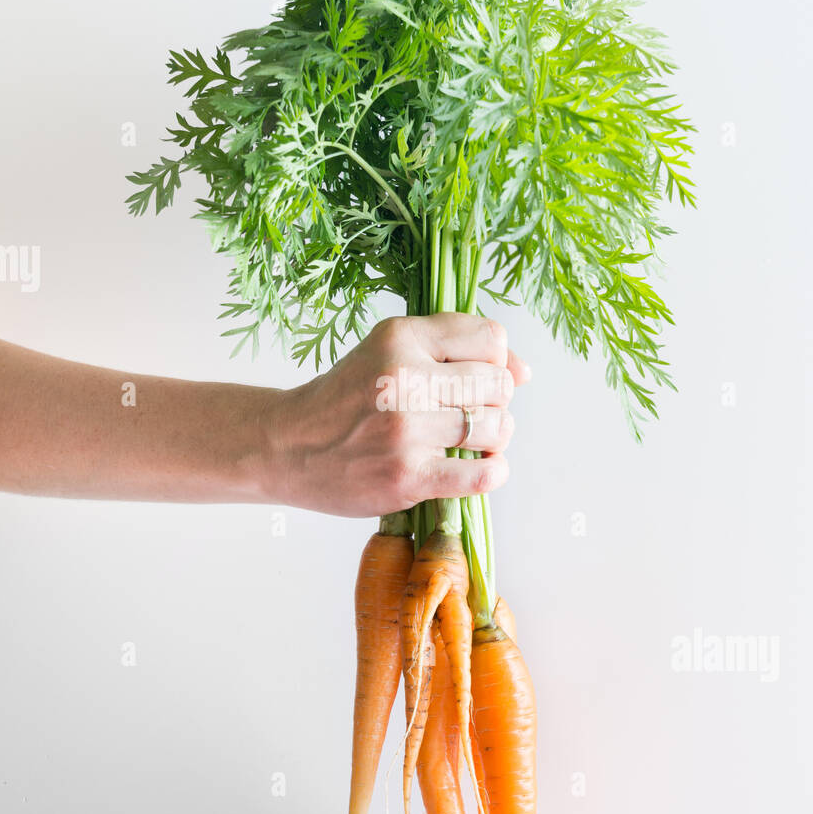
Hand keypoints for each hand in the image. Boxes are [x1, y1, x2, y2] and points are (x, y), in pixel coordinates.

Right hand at [267, 314, 529, 517]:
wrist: (287, 446)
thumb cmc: (346, 398)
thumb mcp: (390, 351)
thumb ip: (455, 349)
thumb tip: (525, 372)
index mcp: (400, 336)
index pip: (491, 339)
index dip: (496, 360)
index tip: (476, 376)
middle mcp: (403, 378)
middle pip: (498, 384)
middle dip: (494, 400)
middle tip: (469, 411)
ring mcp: (406, 430)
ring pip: (495, 427)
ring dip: (496, 436)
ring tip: (473, 439)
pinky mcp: (407, 476)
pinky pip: (482, 475)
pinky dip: (493, 471)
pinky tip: (480, 466)